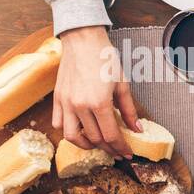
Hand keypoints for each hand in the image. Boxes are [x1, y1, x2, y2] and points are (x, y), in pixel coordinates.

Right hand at [53, 26, 138, 158]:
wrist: (82, 41)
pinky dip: (68, 131)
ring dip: (85, 144)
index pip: (110, 135)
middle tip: (116, 151)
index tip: (126, 153)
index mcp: (99, 103)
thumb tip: (137, 130)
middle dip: (107, 148)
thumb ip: (129, 110)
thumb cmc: (104, 59)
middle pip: (93, 138)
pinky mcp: (56, 98)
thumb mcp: (122, 84)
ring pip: (71, 136)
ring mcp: (65, 103)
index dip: (120, 147)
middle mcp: (80, 106)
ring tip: (97, 144)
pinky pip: (57, 123)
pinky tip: (80, 130)